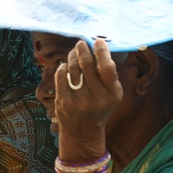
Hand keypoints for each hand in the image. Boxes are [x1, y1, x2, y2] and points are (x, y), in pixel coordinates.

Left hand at [53, 38, 120, 152]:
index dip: (102, 51)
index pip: (107, 67)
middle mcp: (96, 97)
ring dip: (73, 55)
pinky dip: (63, 67)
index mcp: (112, 94)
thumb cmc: (99, 105)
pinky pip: (61, 75)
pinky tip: (66, 65)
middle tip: (81, 43)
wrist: (82, 130)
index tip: (98, 41)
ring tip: (75, 52)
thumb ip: (109, 73)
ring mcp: (78, 99)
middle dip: (83, 49)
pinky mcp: (63, 101)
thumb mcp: (112, 93)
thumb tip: (99, 45)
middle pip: (87, 64)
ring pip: (73, 67)